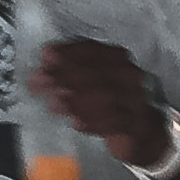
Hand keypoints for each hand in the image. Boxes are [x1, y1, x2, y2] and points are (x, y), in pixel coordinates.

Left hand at [30, 39, 172, 169]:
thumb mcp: (87, 82)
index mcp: (117, 58)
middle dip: (66, 76)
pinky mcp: (136, 124)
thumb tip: (40, 68)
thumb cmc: (106, 101)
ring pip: (108, 96)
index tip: (45, 56)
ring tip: (54, 105)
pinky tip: (76, 125)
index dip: (68, 52)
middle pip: (98, 72)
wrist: (139, 130)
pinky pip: (117, 122)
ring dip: (77, 100)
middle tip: (41, 82)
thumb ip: (65, 73)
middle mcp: (130, 75)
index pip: (93, 50)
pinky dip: (95, 123)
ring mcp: (136, 99)